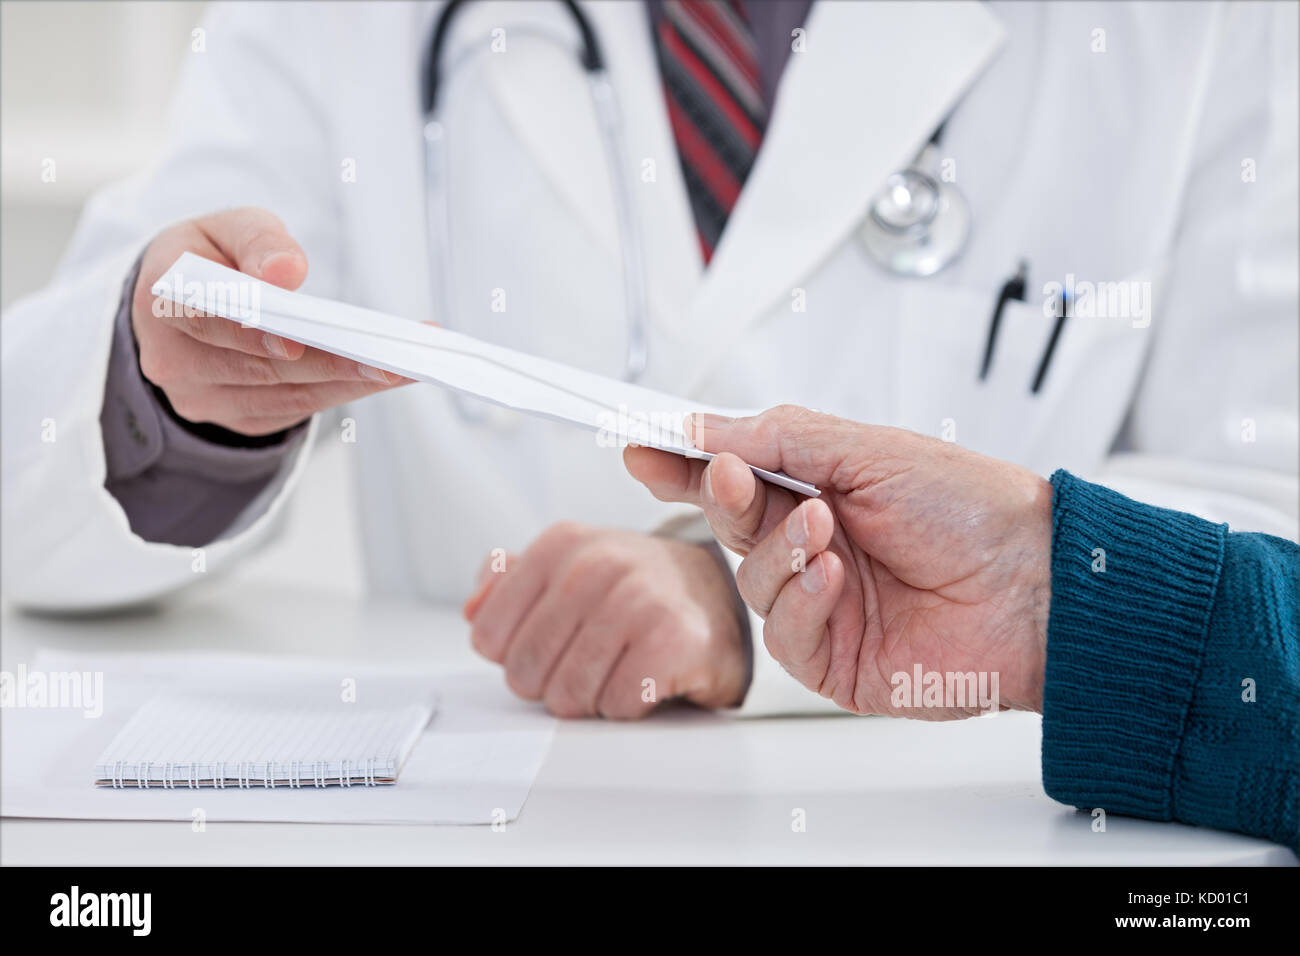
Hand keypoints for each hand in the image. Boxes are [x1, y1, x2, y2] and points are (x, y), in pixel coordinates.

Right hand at [135, 207, 408, 435]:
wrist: (183, 303)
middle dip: (327, 362)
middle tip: (386, 357)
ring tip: (402, 367)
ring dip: (347, 382)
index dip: (250, 333)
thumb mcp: (227, 228)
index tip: (295, 340)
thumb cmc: (212, 257)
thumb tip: (286, 273)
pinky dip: (342, 392)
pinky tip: (382, 378)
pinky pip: (295, 410)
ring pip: (284, 395)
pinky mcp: (237, 418)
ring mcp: (203, 399)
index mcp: (160, 303)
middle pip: (258, 368)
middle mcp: (173, 362)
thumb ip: (257, 241)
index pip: (204, 322)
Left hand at [463, 523, 747, 718]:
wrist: (713, 595)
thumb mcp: (564, 572)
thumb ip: (507, 588)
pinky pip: (617, 705)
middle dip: (552, 683)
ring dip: (591, 698)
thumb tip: (473, 612)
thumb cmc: (628, 591)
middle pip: (524, 672)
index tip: (550, 647)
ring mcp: (637, 599)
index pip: (489, 636)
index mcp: (560, 544)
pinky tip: (645, 678)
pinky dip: (627, 705)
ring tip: (617, 669)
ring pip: (568, 695)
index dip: (515, 657)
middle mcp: (597, 564)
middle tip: (587, 665)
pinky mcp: (674, 639)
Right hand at [624, 406, 1052, 718]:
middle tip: (725, 476)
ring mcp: (821, 604)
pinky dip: (802, 600)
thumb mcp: (868, 449)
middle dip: (721, 497)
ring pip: (749, 578)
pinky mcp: (833, 659)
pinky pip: (783, 632)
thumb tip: (702, 428)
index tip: (640, 442)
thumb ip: (777, 439)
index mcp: (822, 488)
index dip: (685, 460)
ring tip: (824, 530)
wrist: (1038, 586)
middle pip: (730, 523)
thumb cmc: (973, 509)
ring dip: (777, 551)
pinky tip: (837, 581)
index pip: (734, 472)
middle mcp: (814, 545)